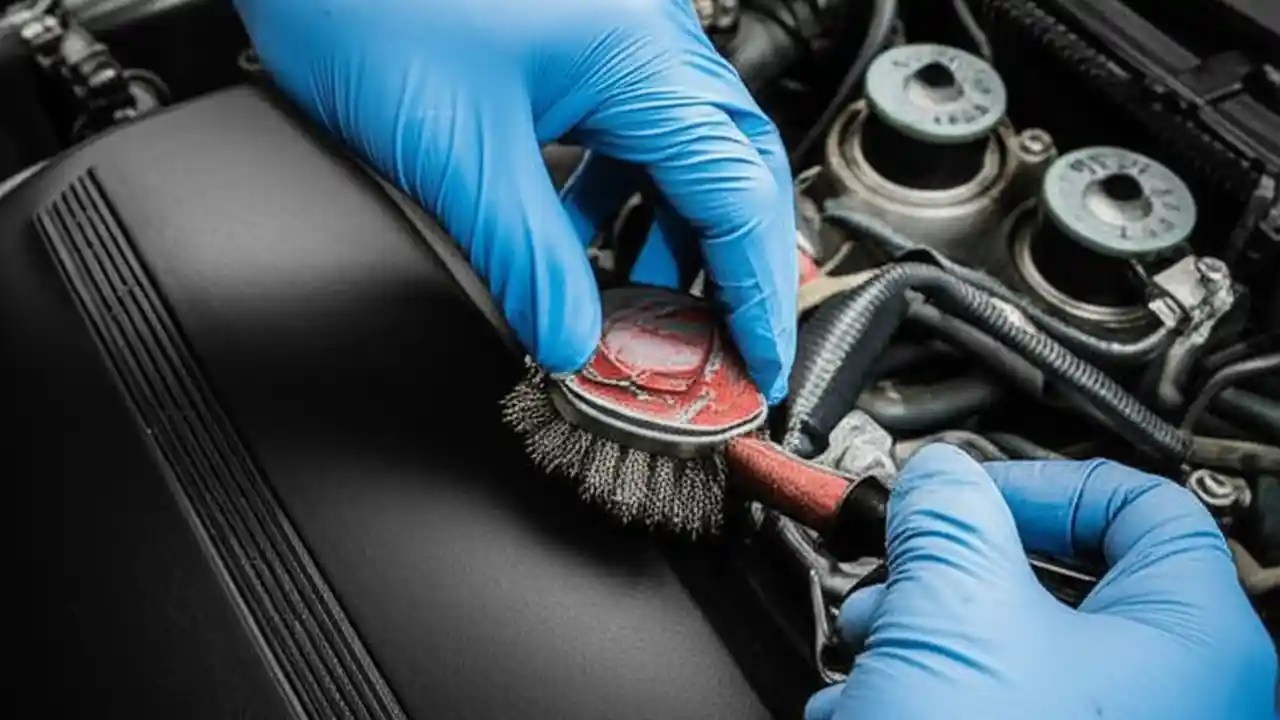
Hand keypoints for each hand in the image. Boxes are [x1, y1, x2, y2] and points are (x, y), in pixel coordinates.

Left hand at [232, 0, 797, 402]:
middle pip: (733, 173)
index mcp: (642, 58)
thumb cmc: (366, 3)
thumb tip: (572, 344)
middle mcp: (646, 41)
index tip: (758, 367)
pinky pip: (628, 138)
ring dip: (673, 243)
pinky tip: (582, 247)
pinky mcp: (577, 48)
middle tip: (725, 353)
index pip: (738, 195)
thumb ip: (529, 264)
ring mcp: (615, 40)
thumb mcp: (459, 156)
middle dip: (732, 272)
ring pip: (684, 158)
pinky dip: (618, 205)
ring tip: (650, 317)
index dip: (756, 296)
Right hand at [807, 445, 1276, 719]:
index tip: (956, 497)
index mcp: (1195, 644)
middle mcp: (1172, 705)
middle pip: (1055, 589)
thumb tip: (938, 482)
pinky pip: (995, 718)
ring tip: (865, 664)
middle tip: (890, 583)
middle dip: (946, 580)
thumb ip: (947, 521)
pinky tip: (869, 716)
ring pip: (1010, 662)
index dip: (1035, 485)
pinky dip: (928, 706)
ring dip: (919, 647)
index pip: (1138, 510)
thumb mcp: (957, 619)